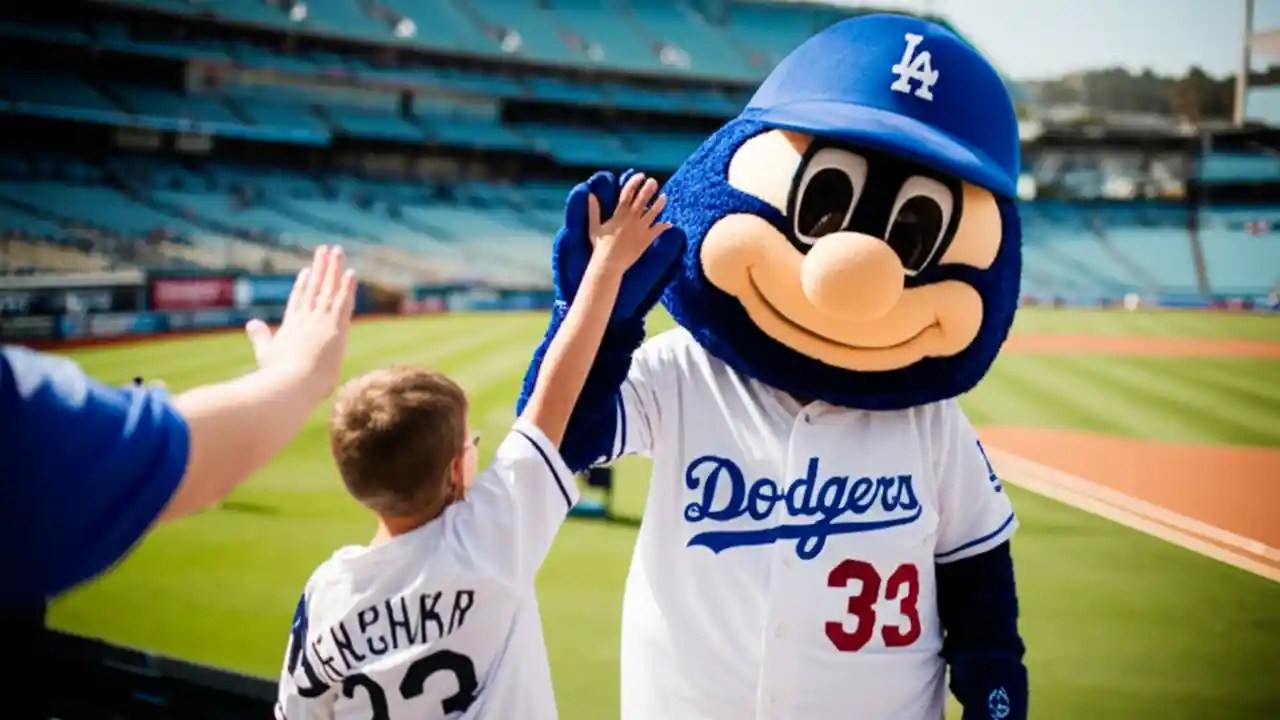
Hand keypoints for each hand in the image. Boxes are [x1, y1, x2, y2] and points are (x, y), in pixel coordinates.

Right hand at [244, 245, 356, 397]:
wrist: (291, 385)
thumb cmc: (278, 377)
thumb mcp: (265, 354)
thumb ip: (260, 337)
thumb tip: (250, 322)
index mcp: (290, 327)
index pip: (299, 300)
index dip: (304, 285)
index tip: (308, 271)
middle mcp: (305, 319)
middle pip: (314, 287)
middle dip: (320, 268)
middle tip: (325, 250)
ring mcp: (320, 321)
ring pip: (329, 289)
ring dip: (333, 269)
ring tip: (337, 250)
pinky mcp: (335, 327)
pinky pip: (343, 302)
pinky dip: (347, 286)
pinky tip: (352, 272)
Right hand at [551, 169, 684, 323]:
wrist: (609, 264)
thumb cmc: (600, 246)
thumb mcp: (594, 227)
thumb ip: (593, 210)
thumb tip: (590, 195)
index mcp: (619, 215)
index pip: (628, 194)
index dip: (634, 183)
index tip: (640, 176)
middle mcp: (631, 219)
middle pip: (642, 200)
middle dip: (648, 189)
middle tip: (653, 181)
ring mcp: (640, 229)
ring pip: (653, 213)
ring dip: (659, 204)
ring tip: (664, 196)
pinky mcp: (646, 240)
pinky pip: (657, 231)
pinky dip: (664, 227)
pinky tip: (669, 223)